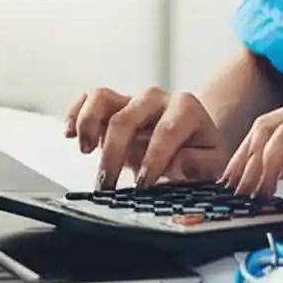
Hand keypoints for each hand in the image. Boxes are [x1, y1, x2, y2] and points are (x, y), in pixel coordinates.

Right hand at [64, 87, 226, 188]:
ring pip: (103, 98)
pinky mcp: (114, 106)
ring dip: (89, 124)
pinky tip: (70, 134)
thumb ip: (200, 164)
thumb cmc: (201, 152)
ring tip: (86, 150)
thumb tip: (179, 164)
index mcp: (186, 109)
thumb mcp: (212, 162)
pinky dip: (76, 113)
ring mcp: (132, 100)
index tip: (143, 184)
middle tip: (108, 185)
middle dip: (114, 153)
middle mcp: (157, 99)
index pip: (166, 130)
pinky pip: (90, 99)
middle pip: (127, 118)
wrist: (192, 139)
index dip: (153, 158)